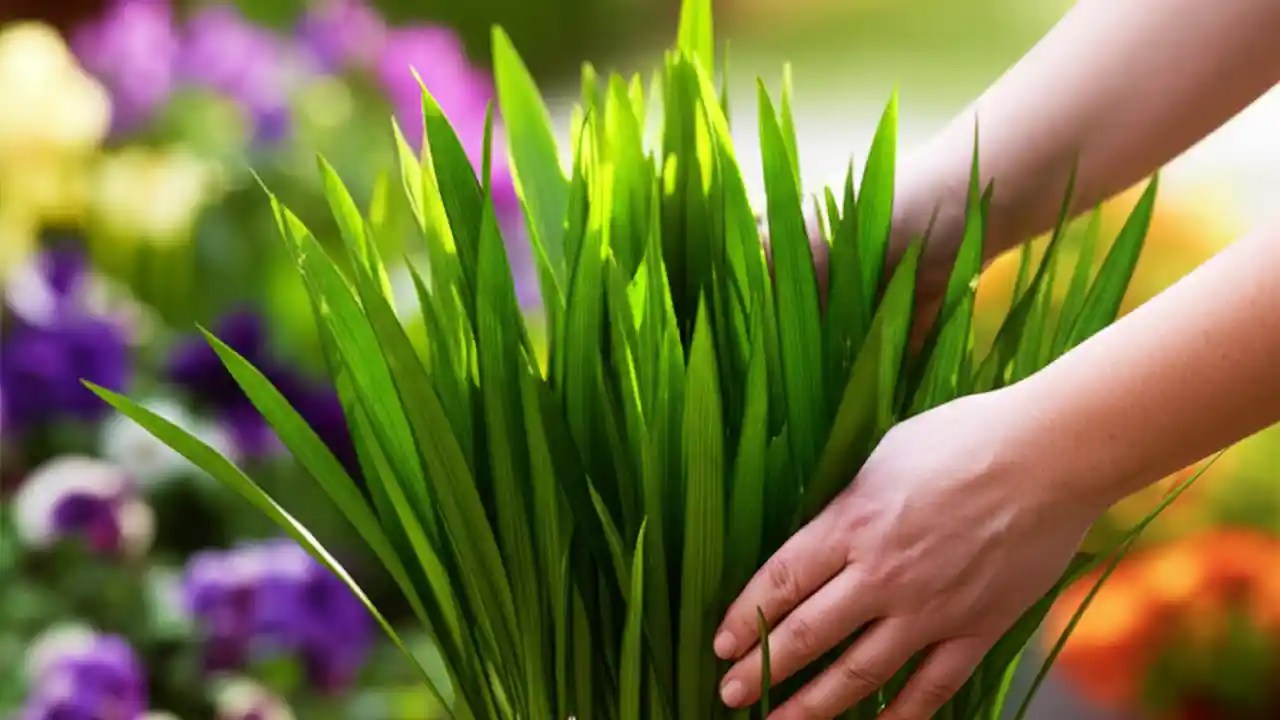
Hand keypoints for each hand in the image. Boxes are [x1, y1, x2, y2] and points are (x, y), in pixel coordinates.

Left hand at [714, 389, 1104, 718]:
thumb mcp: (883, 454)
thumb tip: (825, 530)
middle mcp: (883, 574)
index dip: (745, 619)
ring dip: (813, 705)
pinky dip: (901, 715)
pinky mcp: (977, 627)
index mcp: (852, 523)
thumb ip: (850, 503)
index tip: (722, 644)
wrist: (1051, 454)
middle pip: (808, 635)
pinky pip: (932, 686)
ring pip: (859, 673)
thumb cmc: (965, 437)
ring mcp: (931, 608)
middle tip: (730, 694)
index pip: (780, 583)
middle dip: (763, 670)